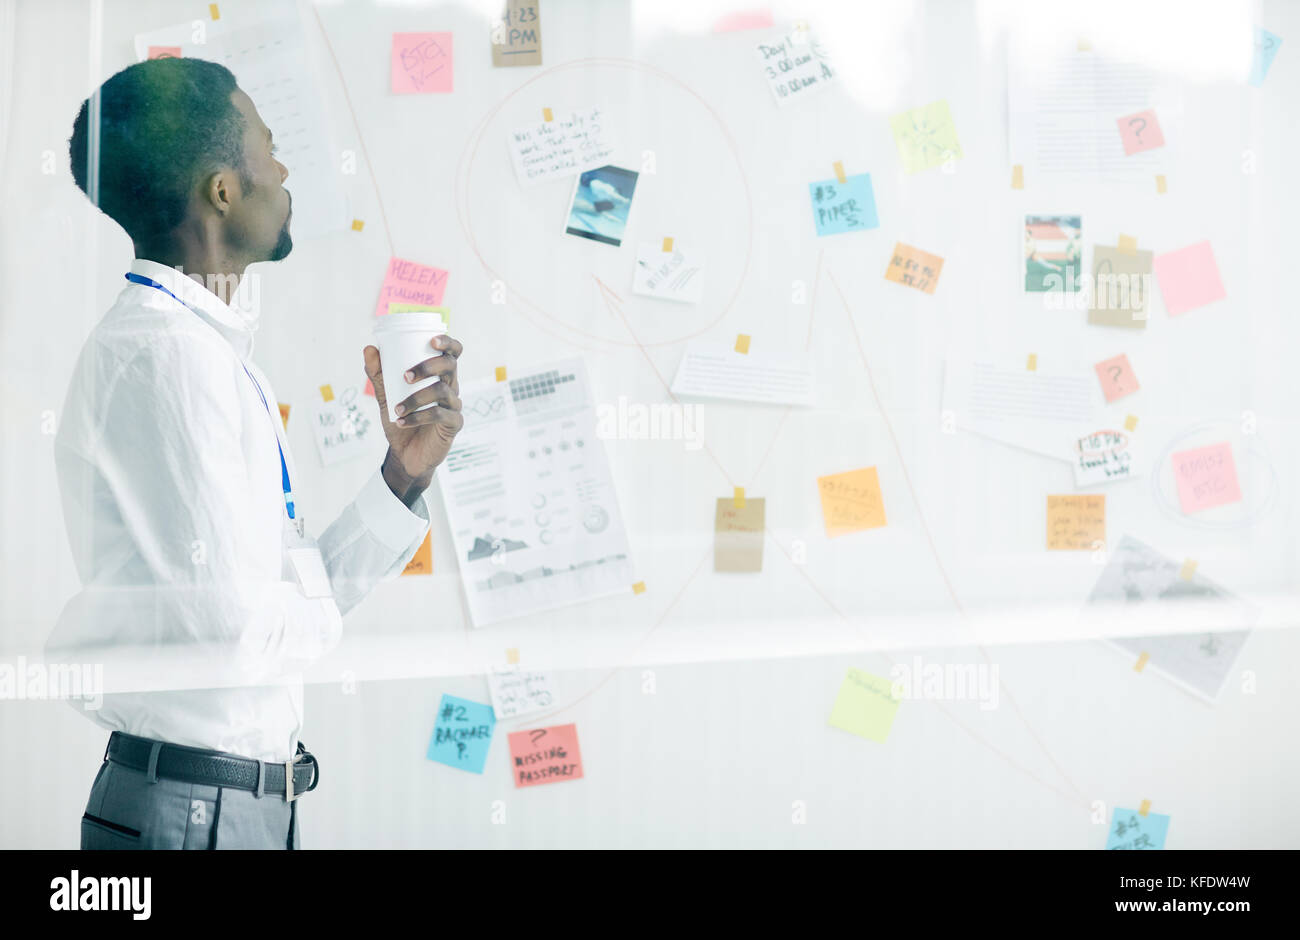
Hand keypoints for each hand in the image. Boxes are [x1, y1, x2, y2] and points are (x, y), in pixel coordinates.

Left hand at [363, 335, 464, 505]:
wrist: (405, 454)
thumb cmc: (401, 420)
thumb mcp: (386, 396)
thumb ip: (378, 374)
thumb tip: (369, 349)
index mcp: (439, 375)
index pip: (452, 353)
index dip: (448, 342)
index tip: (432, 340)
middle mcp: (450, 387)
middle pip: (449, 366)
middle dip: (427, 367)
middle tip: (404, 376)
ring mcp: (454, 406)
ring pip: (441, 392)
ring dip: (415, 398)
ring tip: (397, 408)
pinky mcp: (453, 425)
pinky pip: (438, 415)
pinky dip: (417, 417)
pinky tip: (401, 421)